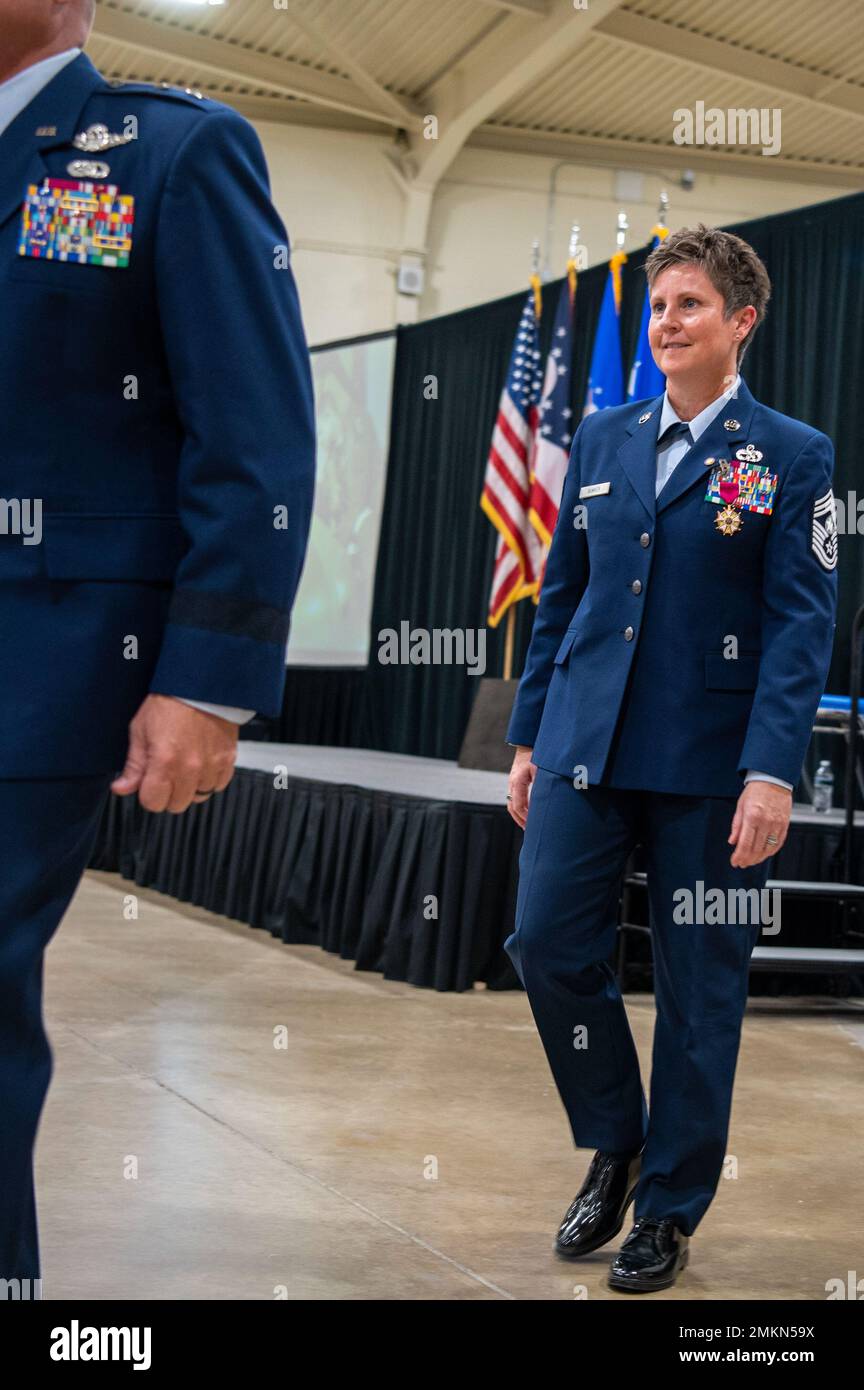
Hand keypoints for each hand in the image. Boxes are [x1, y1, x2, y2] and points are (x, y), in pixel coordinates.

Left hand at [110, 694, 238, 812]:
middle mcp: (190, 768)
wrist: (200, 686)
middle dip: (168, 794)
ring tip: (185, 766)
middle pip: (176, 805)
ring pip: (199, 797)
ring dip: (190, 788)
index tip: (148, 783)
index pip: (153, 803)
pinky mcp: (228, 759)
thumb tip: (121, 788)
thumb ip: (133, 765)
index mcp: (165, 762)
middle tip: (166, 773)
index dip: (147, 794)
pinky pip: (218, 785)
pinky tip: (201, 764)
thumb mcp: (140, 731)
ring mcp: (212, 765)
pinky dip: (209, 780)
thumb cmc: (168, 703)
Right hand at [507, 746, 535, 828]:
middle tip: (530, 831)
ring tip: (527, 827)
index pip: (518, 804)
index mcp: (518, 780)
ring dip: (518, 816)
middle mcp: (512, 783)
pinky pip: (514, 800)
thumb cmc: (537, 755)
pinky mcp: (515, 784)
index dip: (525, 816)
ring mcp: (512, 784)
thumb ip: (543, 785)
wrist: (528, 744)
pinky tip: (527, 815)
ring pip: (511, 805)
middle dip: (520, 820)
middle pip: (512, 807)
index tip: (532, 824)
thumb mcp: (542, 769)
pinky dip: (519, 810)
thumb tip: (547, 801)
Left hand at [728, 780, 790, 867]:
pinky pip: (778, 843)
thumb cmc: (756, 791)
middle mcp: (766, 822)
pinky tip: (764, 854)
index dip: (739, 856)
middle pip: (756, 849)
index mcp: (752, 816)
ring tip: (751, 861)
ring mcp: (777, 824)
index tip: (735, 862)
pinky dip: (771, 852)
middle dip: (747, 860)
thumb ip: (736, 826)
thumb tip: (732, 841)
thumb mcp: (740, 806)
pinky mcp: (785, 825)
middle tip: (742, 863)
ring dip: (759, 858)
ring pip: (768, 849)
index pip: (745, 843)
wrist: (773, 780)